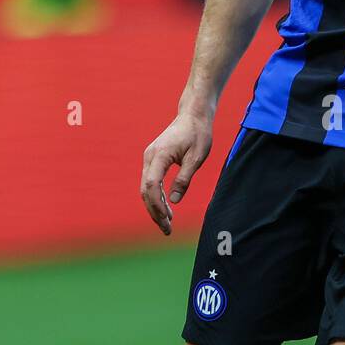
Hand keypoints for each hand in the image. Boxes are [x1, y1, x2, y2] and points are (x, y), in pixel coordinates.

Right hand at [140, 109, 212, 234]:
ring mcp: (150, 158)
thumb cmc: (198, 133)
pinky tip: (167, 209)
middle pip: (146, 190)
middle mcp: (150, 157)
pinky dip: (157, 197)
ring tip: (167, 224)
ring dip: (155, 207)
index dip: (157, 204)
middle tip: (167, 229)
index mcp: (160, 155)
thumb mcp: (197, 157)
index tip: (166, 220)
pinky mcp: (153, 160)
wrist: (192, 115)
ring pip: (147, 188)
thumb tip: (175, 201)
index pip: (152, 184)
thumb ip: (185, 179)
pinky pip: (151, 182)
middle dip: (154, 211)